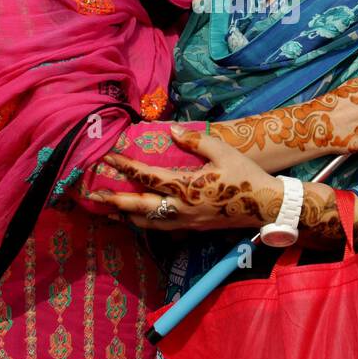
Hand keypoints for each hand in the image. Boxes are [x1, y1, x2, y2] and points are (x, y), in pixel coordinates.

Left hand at [89, 125, 281, 230]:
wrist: (264, 207)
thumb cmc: (245, 176)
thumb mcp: (223, 151)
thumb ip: (194, 140)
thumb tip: (170, 129)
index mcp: (186, 186)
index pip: (146, 176)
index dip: (125, 166)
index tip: (107, 157)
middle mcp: (180, 208)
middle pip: (138, 207)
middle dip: (114, 202)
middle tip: (93, 196)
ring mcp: (185, 222)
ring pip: (146, 223)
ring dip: (125, 216)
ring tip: (107, 210)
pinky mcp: (191, 229)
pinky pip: (160, 228)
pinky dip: (143, 224)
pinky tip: (136, 219)